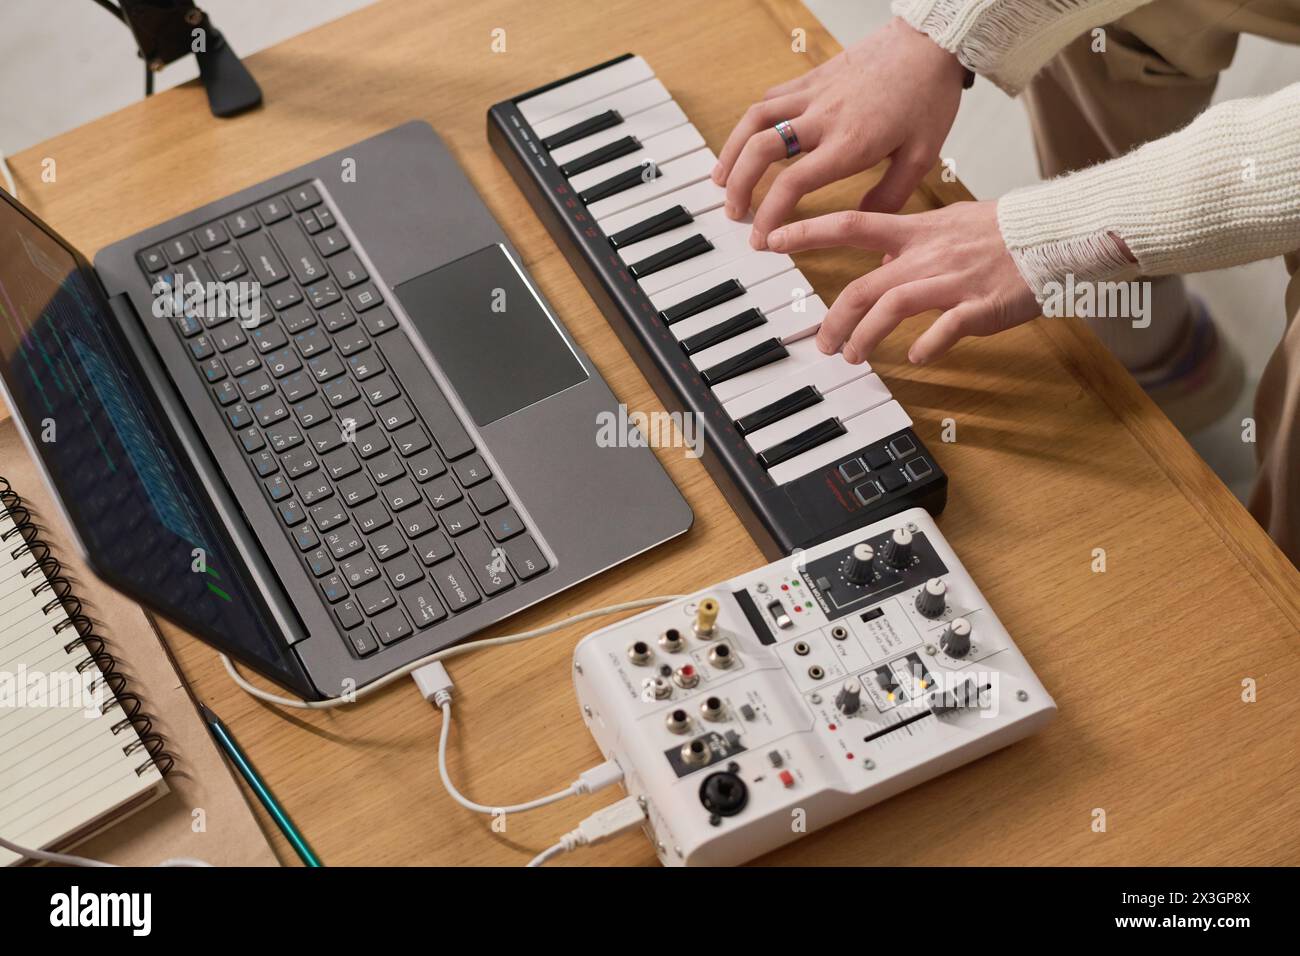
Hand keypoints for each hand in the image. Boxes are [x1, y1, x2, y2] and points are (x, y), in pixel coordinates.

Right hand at [711, 17, 966, 249]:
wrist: (929, 43)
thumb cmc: (928, 97)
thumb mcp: (921, 156)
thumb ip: (890, 195)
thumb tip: (862, 222)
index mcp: (849, 144)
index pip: (793, 184)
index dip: (770, 215)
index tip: (762, 237)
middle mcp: (823, 118)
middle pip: (760, 150)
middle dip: (738, 186)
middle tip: (734, 212)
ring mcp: (813, 94)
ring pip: (754, 120)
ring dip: (731, 152)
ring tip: (722, 179)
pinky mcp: (812, 77)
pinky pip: (771, 98)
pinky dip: (752, 122)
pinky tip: (748, 139)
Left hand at [766, 200, 1040, 364]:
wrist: (1053, 232)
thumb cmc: (1004, 232)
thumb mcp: (948, 224)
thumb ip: (911, 240)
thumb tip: (880, 254)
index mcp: (917, 232)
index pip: (850, 223)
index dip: (807, 231)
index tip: (772, 239)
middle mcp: (927, 256)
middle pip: (863, 285)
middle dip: (834, 318)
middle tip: (823, 343)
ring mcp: (952, 282)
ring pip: (892, 307)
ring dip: (865, 337)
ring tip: (854, 357)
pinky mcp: (980, 306)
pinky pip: (946, 329)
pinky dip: (927, 346)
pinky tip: (917, 357)